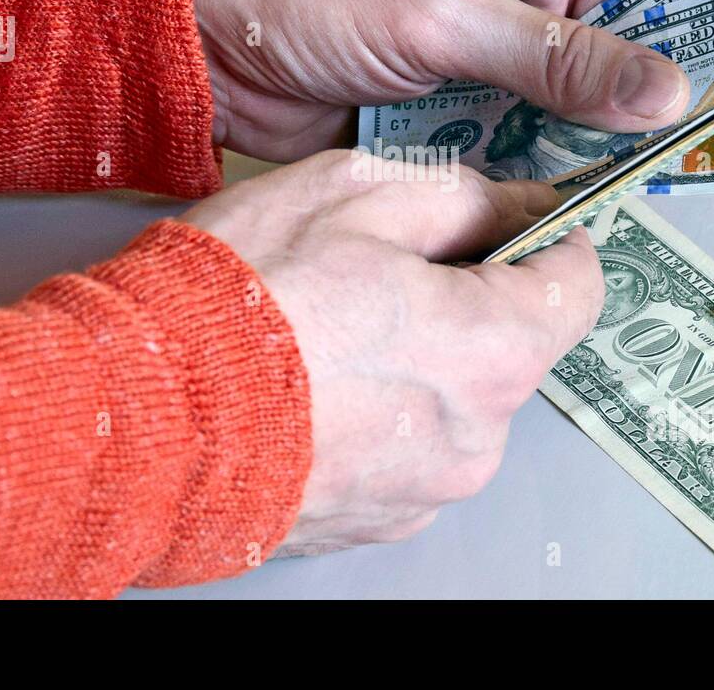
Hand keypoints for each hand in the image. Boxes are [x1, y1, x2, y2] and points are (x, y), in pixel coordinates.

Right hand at [181, 151, 603, 549]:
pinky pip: (406, 449)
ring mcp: (425, 490)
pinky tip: (315, 384)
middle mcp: (476, 435)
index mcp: (491, 347)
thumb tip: (516, 203)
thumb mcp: (356, 192)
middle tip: (386, 266)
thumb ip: (463, 194)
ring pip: (455, 400)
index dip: (553, 242)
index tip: (526, 225)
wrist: (134, 417)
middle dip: (469, 299)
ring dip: (419, 360)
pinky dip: (378, 412)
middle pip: (511, 346)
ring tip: (331, 329)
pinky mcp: (375, 521)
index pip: (579, 287)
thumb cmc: (239, 301)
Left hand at [193, 0, 698, 160]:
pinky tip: (584, 187)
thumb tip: (655, 87)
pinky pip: (527, 128)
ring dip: (606, 128)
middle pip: (625, 24)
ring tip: (661, 172)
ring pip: (578, 86)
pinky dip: (551, 158)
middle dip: (661, 80)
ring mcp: (487, 37)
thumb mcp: (433, 8)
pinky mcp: (456, 96)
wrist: (194, 38)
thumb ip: (549, 54)